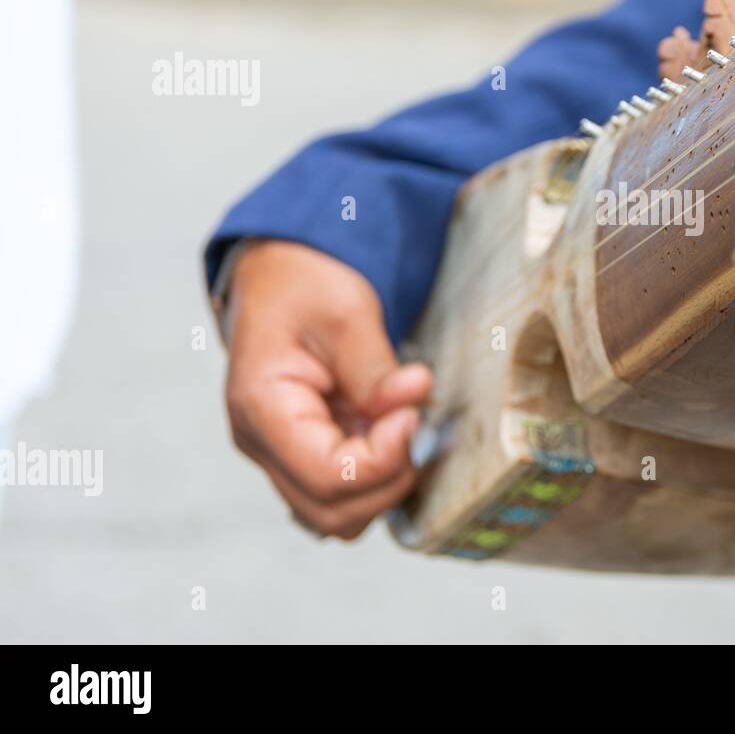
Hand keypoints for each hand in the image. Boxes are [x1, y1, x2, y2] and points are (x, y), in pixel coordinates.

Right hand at [223, 241, 432, 538]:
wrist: (282, 276)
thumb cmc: (305, 285)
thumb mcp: (346, 312)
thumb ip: (376, 366)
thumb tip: (414, 396)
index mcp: (260, 408)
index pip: (328, 476)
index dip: (384, 458)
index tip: (413, 414)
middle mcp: (261, 445)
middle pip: (332, 511)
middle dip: (388, 478)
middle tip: (415, 422)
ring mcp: (279, 456)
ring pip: (337, 517)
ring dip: (383, 484)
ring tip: (401, 426)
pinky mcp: (302, 456)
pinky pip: (341, 497)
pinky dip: (375, 480)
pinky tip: (390, 434)